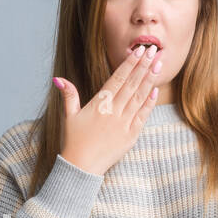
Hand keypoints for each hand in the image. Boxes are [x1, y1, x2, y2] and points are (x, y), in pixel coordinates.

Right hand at [54, 43, 162, 175]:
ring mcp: (123, 123)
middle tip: (154, 50)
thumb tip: (59, 78)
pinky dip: (149, 102)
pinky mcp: (131, 135)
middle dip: (143, 66)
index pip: (117, 78)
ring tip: (158, 65)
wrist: (81, 167)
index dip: (129, 63)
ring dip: (149, 80)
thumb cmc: (74, 141)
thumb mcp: (69, 116)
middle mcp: (113, 111)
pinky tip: (155, 90)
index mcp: (99, 103)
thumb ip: (69, 95)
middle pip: (131, 84)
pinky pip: (142, 115)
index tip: (138, 51)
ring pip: (139, 97)